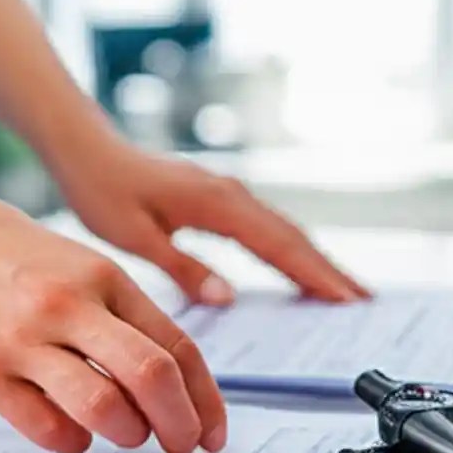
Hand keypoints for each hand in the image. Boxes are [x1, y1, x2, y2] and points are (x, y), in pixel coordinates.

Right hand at [0, 193, 225, 452]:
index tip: (210, 433)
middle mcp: (70, 306)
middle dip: (179, 424)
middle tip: (181, 447)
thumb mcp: (86, 268)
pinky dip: (74, 442)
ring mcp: (25, 339)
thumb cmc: (18, 259)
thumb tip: (177, 389)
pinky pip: (46, 427)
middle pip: (151, 376)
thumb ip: (128, 319)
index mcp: (107, 279)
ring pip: (102, 406)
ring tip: (127, 435)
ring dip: (129, 435)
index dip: (205, 400)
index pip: (178, 347)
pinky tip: (77, 435)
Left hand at [58, 143, 370, 305]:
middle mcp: (232, 194)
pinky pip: (268, 227)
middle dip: (330, 271)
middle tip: (365, 303)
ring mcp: (230, 194)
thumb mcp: (135, 237)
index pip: (279, 245)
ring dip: (316, 260)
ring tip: (346, 291)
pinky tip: (300, 268)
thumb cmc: (102, 190)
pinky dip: (292, 249)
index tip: (347, 300)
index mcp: (216, 204)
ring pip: (285, 230)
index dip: (315, 275)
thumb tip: (228, 298)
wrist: (86, 149)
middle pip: (294, 237)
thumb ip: (183, 267)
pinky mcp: (221, 198)